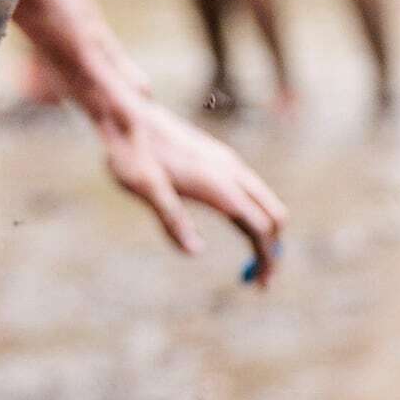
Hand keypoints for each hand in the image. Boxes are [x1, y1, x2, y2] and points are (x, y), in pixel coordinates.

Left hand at [97, 95, 289, 284]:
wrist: (126, 114)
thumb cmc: (132, 154)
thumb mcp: (146, 188)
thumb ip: (172, 219)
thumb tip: (197, 252)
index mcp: (218, 182)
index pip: (259, 227)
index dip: (266, 258)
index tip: (262, 285)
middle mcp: (230, 170)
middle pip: (272, 214)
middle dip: (273, 248)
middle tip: (261, 280)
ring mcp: (226, 162)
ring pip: (264, 201)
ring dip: (265, 232)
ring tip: (253, 263)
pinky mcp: (218, 157)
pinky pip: (250, 191)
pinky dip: (254, 215)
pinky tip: (238, 227)